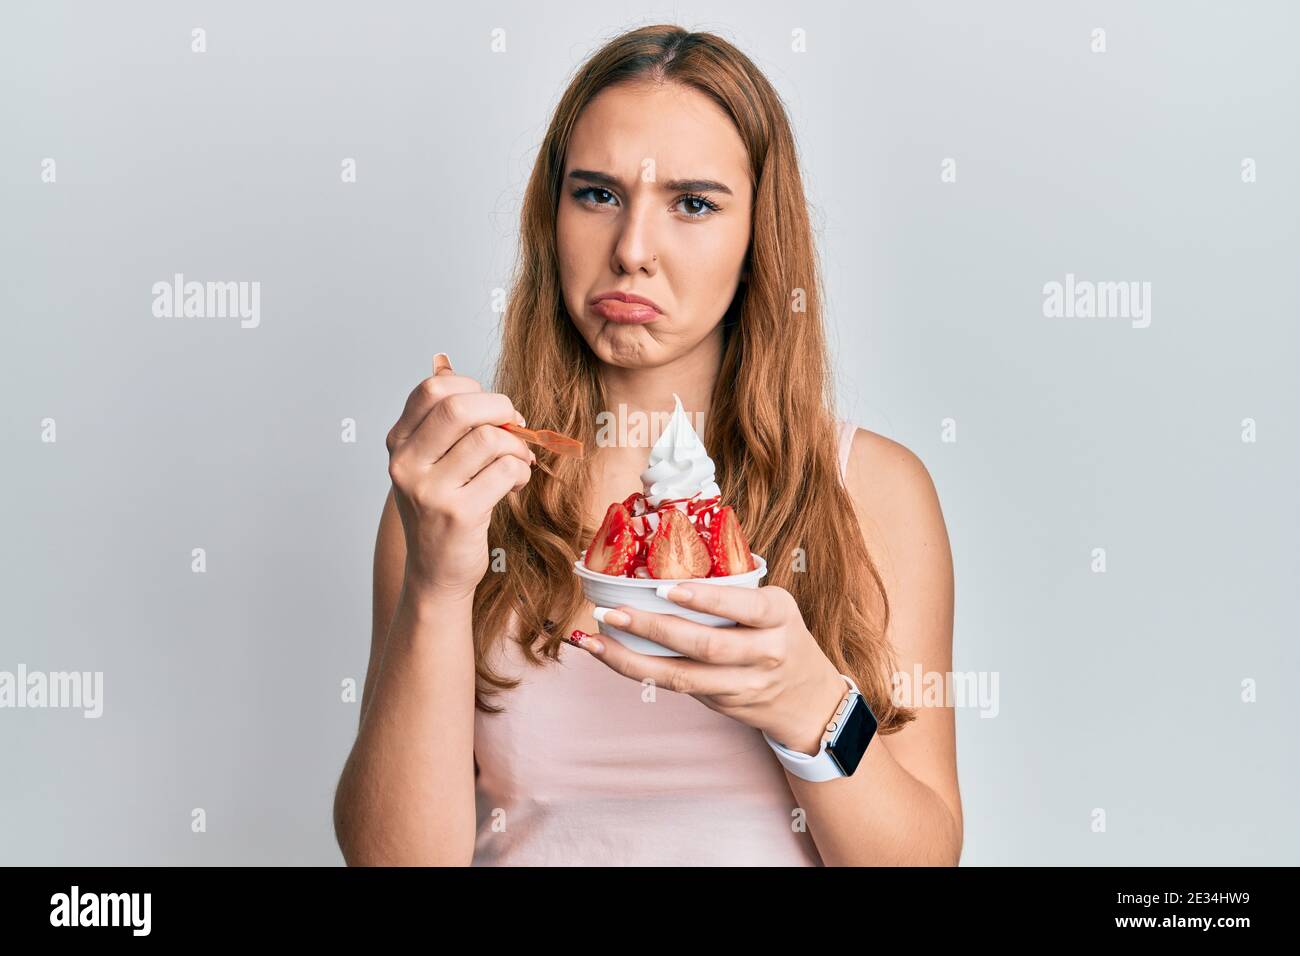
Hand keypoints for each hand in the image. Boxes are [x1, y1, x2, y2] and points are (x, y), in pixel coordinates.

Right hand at [386, 353, 535, 601]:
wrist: (436, 571)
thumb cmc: (442, 509)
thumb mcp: (429, 459)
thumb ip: (438, 418)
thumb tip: (445, 362)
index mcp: (399, 442)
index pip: (434, 388)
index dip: (473, 389)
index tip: (490, 408)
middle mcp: (406, 463)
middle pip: (460, 408)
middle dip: (501, 409)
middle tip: (517, 425)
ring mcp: (429, 490)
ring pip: (490, 440)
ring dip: (517, 448)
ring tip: (517, 463)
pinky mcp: (457, 514)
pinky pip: (506, 472)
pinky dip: (521, 473)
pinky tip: (514, 485)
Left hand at [572, 584, 847, 754]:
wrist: (810, 701)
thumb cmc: (781, 637)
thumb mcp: (775, 608)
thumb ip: (735, 593)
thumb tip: (668, 559)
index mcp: (779, 616)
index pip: (744, 606)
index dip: (706, 599)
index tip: (666, 589)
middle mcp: (765, 653)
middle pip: (705, 646)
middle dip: (653, 629)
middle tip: (611, 610)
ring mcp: (744, 685)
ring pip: (683, 677)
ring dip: (632, 659)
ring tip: (596, 640)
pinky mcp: (724, 705)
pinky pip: (678, 688)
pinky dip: (640, 672)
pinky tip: (612, 656)